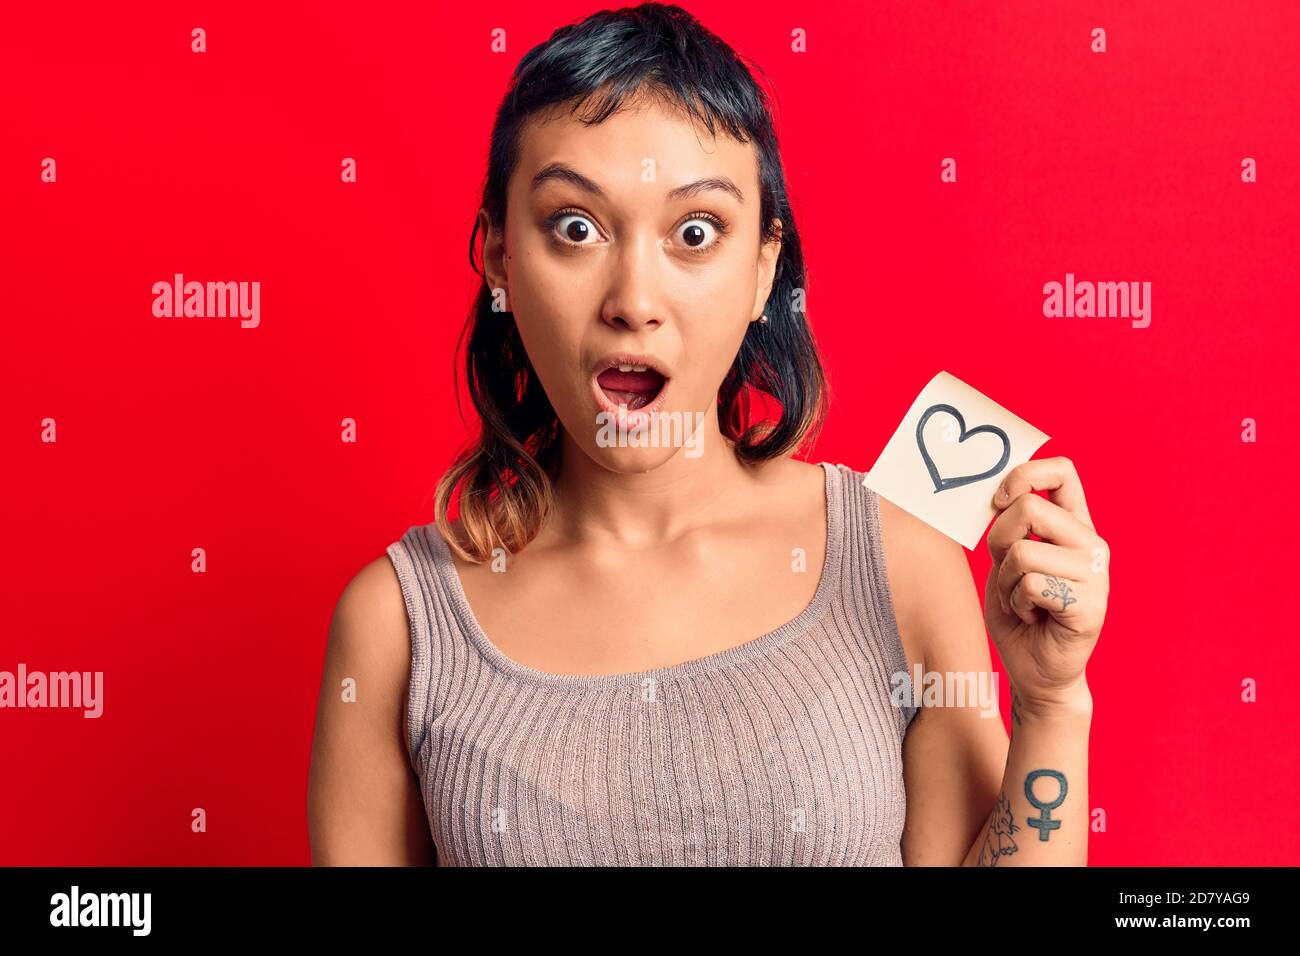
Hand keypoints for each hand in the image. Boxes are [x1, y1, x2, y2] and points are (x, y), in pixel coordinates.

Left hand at [983, 456, 1107, 717]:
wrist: (1035, 672)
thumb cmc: (1019, 614)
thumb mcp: (1006, 561)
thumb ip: (1009, 528)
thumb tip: (998, 496)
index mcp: (1075, 526)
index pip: (1063, 471)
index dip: (1023, 475)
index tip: (998, 502)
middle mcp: (1092, 544)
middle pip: (1030, 507)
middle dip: (999, 541)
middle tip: (1008, 575)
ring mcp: (1096, 575)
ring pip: (1023, 551)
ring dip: (1006, 582)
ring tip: (1023, 602)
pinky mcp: (1089, 606)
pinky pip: (1031, 585)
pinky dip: (1017, 604)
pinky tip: (1033, 617)